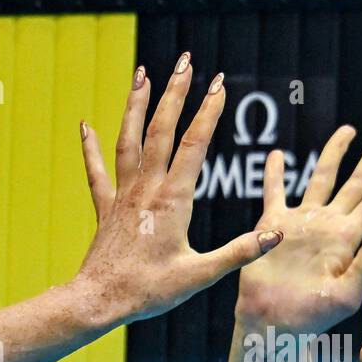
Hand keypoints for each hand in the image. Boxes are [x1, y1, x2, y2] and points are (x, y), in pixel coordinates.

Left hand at [76, 55, 281, 323]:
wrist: (99, 301)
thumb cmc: (150, 292)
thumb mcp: (201, 275)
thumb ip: (240, 252)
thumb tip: (276, 234)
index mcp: (173, 200)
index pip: (194, 144)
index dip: (208, 111)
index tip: (220, 83)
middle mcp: (146, 189)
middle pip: (162, 130)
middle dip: (176, 92)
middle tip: (186, 60)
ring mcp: (123, 196)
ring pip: (129, 140)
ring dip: (136, 105)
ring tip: (143, 74)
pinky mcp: (106, 210)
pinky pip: (97, 172)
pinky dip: (91, 147)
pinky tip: (85, 126)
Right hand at [237, 126, 361, 333]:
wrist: (275, 324)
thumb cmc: (313, 318)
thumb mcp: (347, 295)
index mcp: (350, 239)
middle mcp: (329, 225)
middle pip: (356, 183)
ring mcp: (302, 222)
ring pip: (321, 177)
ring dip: (334, 153)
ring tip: (348, 130)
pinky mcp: (272, 224)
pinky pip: (274, 192)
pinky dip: (274, 174)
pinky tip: (277, 154)